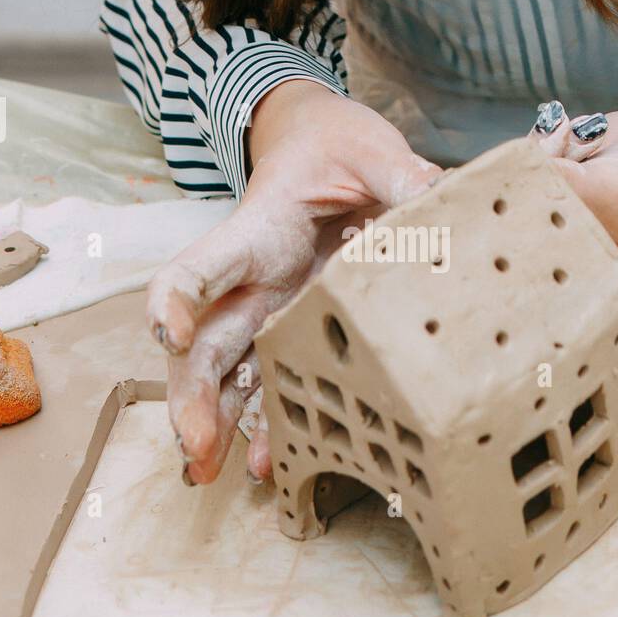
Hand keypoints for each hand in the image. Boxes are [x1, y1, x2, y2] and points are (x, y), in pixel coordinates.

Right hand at [146, 80, 440, 484]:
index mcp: (259, 231)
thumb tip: (443, 206)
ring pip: (225, 373)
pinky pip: (269, 381)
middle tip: (194, 446)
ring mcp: (268, 310)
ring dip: (214, 422)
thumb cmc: (339, 145)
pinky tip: (268, 464)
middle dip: (190, 395)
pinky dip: (264, 422)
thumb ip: (403, 178)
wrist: (325, 147)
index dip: (180, 298)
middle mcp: (252, 280)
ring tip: (208, 472)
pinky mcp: (293, 329)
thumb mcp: (373, 150)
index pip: (203, 265)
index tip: (174, 331)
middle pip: (203, 340)